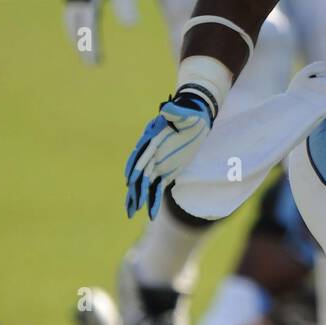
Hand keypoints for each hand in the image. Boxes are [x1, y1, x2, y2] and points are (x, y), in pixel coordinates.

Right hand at [64, 0, 137, 64]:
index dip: (91, 45)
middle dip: (82, 46)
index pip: (88, 26)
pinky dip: (74, 29)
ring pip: (70, 22)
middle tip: (91, 63)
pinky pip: (71, 16)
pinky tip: (83, 38)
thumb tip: (130, 26)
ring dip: (76, 39)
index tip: (95, 61)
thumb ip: (125, 2)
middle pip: (75, 28)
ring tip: (86, 54)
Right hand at [124, 86, 218, 218]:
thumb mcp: (186, 114)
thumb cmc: (191, 115)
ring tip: (130, 214)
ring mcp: (157, 164)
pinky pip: (157, 188)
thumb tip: (167, 110)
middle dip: (133, 190)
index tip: (130, 181)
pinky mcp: (166, 171)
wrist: (196, 119)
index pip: (140, 155)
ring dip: (138, 198)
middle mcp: (151, 154)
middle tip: (129, 207)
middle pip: (138, 174)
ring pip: (144, 184)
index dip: (135, 168)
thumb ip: (175, 113)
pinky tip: (150, 214)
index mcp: (151, 139)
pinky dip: (153, 200)